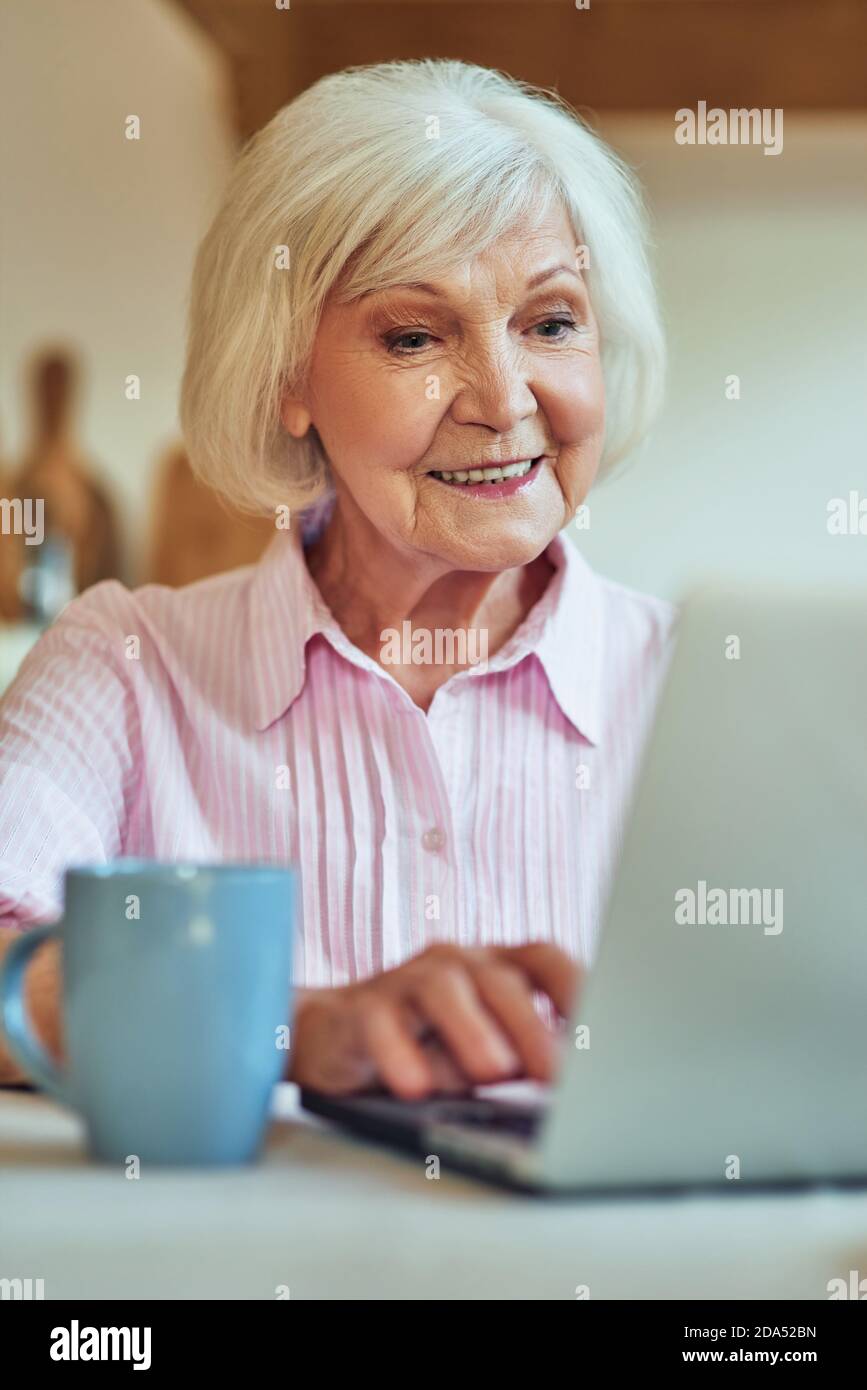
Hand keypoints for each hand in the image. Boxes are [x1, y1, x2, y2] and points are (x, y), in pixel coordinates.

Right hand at [288, 942, 580, 1098]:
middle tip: (557, 1075)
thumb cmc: (426, 1046)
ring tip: (494, 1072)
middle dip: (532, 1027)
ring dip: (472, 1029)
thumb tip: (578, 1091)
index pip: (545, 961)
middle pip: (500, 979)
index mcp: (495, 967)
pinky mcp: (361, 1007)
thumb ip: (524, 1061)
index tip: (607, 1027)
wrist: (332, 1039)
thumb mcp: (483, 1055)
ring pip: (444, 987)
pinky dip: (399, 1050)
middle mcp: (456, 962)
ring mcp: (407, 979)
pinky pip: (380, 1020)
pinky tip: (415, 1086)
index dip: (577, 987)